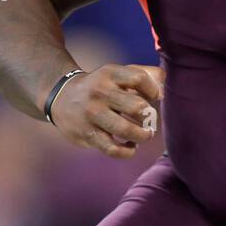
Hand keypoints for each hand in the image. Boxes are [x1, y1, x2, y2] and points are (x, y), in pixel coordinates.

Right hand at [48, 64, 163, 158]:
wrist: (61, 97)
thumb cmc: (101, 86)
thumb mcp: (118, 73)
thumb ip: (145, 74)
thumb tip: (164, 88)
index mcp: (109, 73)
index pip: (139, 78)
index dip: (153, 90)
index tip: (155, 97)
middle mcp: (100, 92)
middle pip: (136, 106)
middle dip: (150, 117)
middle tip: (150, 120)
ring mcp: (92, 114)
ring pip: (126, 129)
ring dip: (143, 135)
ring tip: (146, 135)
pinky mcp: (87, 134)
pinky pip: (112, 148)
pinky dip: (127, 151)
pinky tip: (131, 146)